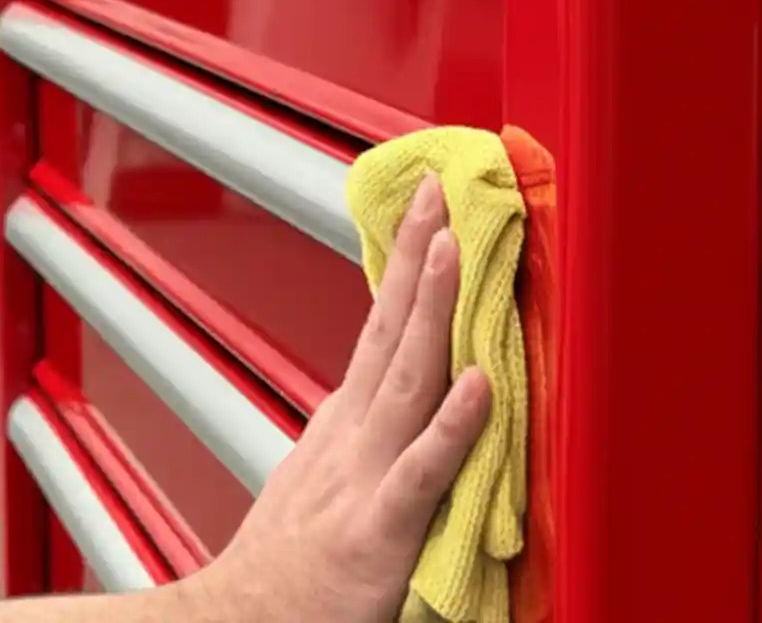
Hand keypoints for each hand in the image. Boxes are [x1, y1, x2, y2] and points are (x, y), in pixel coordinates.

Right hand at [181, 176, 490, 621]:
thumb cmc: (283, 569)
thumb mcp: (317, 478)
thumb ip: (354, 432)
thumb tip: (383, 392)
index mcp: (343, 427)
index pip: (380, 332)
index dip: (406, 271)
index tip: (426, 216)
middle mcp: (352, 440)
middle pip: (391, 333)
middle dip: (417, 257)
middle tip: (438, 193)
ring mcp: (364, 481)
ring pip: (406, 381)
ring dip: (431, 309)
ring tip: (454, 246)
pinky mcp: (376, 533)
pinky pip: (421, 472)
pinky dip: (451, 426)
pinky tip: (478, 384)